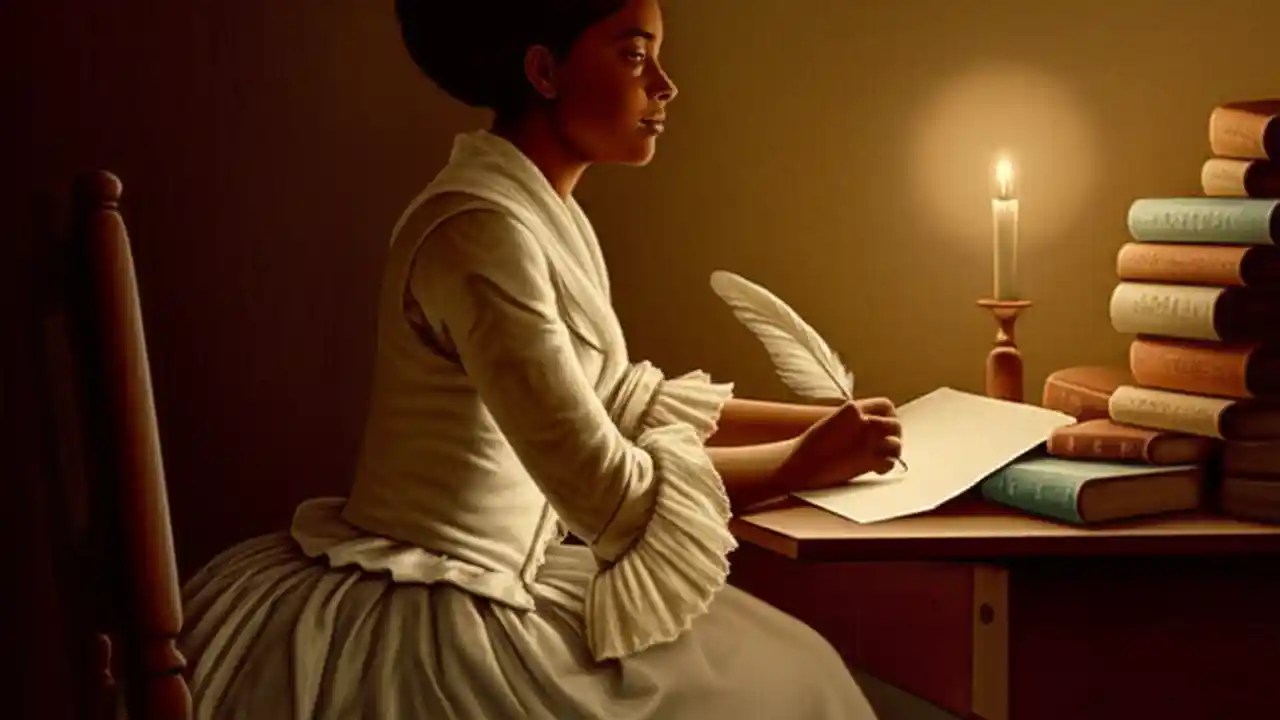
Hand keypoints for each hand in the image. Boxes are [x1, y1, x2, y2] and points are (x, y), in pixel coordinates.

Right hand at [779, 400, 902, 492]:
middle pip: (895, 424)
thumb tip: (869, 427)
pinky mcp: (866, 460)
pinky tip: (877, 470)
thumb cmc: (812, 445)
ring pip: (895, 442)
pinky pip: (888, 462)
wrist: (800, 462)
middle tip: (888, 444)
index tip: (884, 427)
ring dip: (893, 451)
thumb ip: (852, 422)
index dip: (889, 417)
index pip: (886, 406)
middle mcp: (862, 421)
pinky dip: (886, 467)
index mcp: (853, 409)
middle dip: (895, 435)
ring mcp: (866, 441)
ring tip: (884, 457)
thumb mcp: (832, 423)